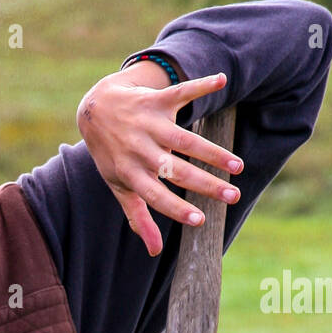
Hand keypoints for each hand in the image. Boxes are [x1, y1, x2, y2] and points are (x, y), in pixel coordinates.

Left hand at [76, 68, 243, 255]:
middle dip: (204, 184)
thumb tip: (154, 251)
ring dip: (212, 152)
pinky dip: (201, 85)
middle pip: (175, 170)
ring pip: (184, 139)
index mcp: (130, 173)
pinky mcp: (155, 100)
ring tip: (236, 166)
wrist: (94, 110)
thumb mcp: (119, 186)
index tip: (201, 220)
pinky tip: (222, 81)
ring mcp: (148, 124)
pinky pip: (180, 92)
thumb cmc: (112, 154)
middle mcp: (139, 150)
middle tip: (232, 196)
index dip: (176, 208)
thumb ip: (138, 216)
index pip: (155, 196)